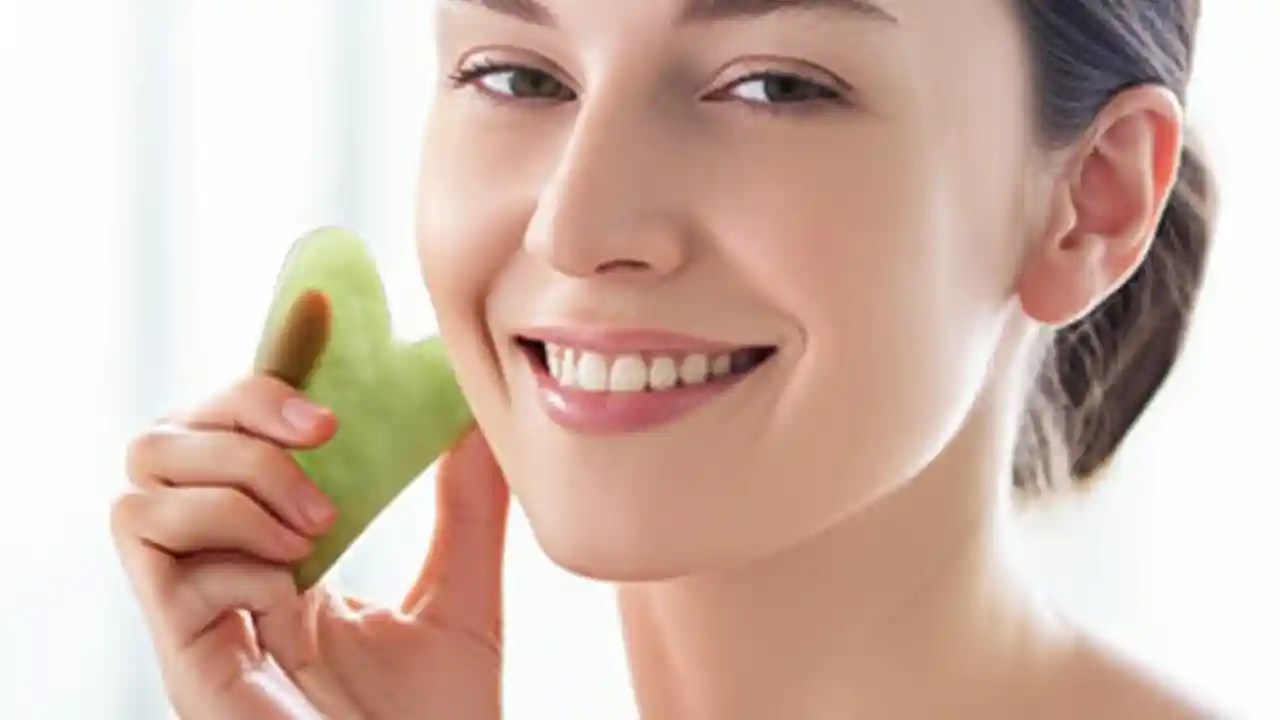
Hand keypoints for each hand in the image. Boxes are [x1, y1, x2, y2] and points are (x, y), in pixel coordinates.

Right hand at [111, 374, 509, 718]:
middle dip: (243, 410)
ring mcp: (196, 613)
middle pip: (167, 436)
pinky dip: (226, 546)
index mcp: (282, 551)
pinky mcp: (181, 656)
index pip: (248, 433)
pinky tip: (286, 588)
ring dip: (236, 479)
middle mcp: (226, 571)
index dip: (273, 363)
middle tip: (326, 436)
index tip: (322, 306)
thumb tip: (475, 416)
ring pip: (141, 480)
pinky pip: (154, 552)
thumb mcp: (464, 599)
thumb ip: (467, 510)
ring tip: (316, 526)